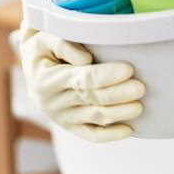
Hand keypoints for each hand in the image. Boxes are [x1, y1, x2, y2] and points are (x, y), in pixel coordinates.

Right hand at [17, 21, 145, 142]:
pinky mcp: (69, 126)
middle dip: (118, 94)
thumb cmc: (44, 47)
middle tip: (140, 88)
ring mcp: (61, 117)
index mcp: (47, 79)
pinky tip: (129, 130)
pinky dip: (110, 135)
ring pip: (94, 118)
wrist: (32, 67)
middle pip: (92, 99)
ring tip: (139, 106)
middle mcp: (52, 102)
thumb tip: (86, 60)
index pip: (82, 79)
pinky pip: (91, 135)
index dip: (106, 75)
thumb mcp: (46, 38)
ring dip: (119, 114)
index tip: (128, 69)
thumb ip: (64, 44)